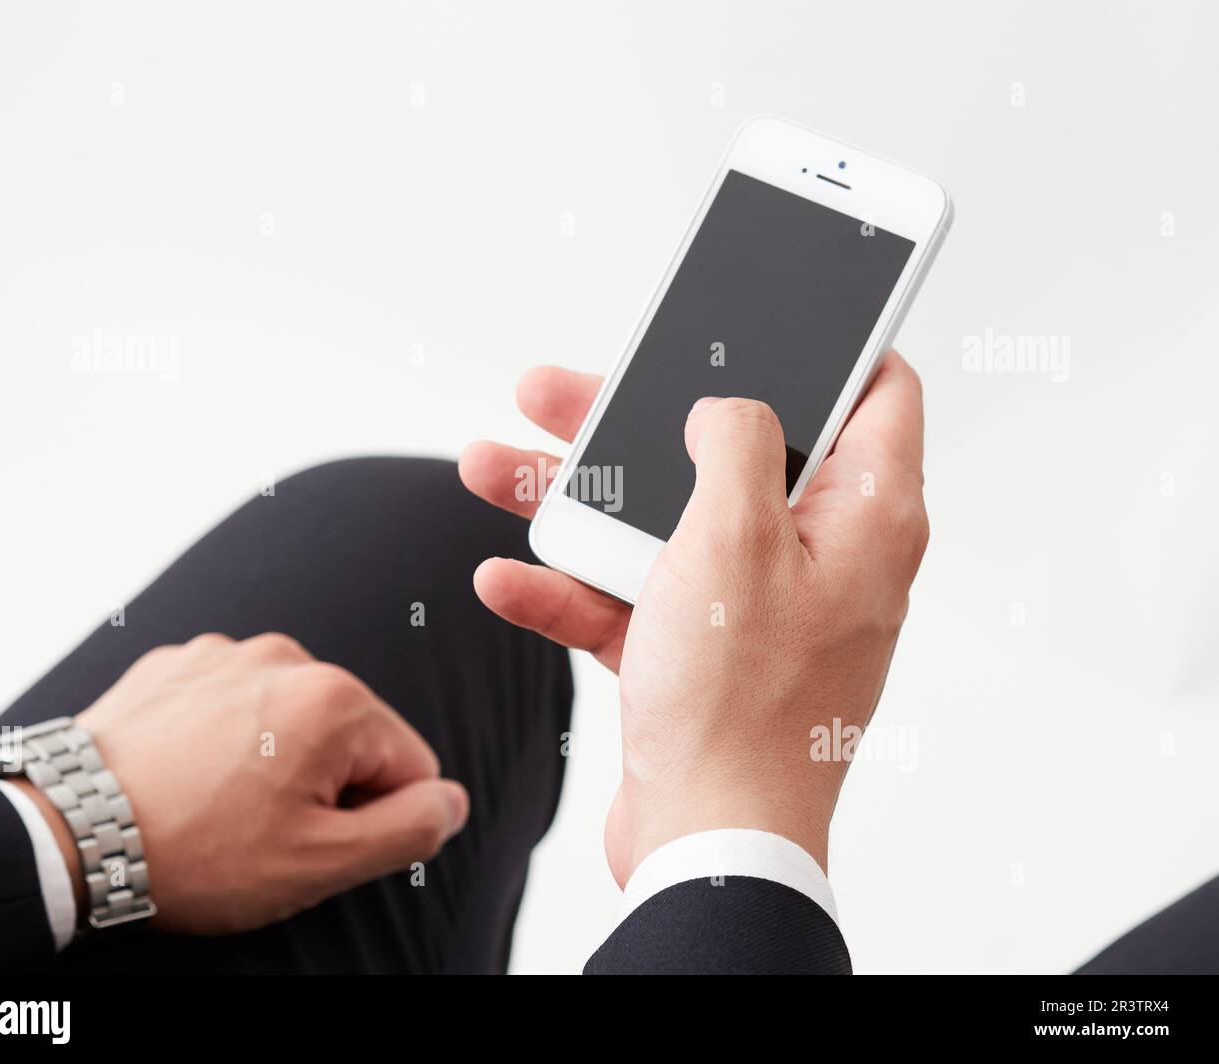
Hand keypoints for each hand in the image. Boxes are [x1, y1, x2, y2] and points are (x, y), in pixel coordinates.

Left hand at [16, 633, 467, 933]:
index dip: (374, 818)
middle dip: (323, 785)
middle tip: (261, 831)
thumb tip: (451, 802)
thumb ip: (410, 829)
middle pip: (350, 735)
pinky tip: (187, 776)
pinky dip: (224, 737)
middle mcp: (287, 656)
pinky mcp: (178, 662)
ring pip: (291, 718)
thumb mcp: (320, 863)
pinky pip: (234, 702)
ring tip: (218, 805)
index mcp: (336, 700)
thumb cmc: (194, 852)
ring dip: (274, 759)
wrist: (63, 832)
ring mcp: (226, 652)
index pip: (409, 766)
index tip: (312, 841)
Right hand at [460, 352, 927, 883]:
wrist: (707, 845)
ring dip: (577, 499)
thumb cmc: (743, 708)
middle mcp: (814, 558)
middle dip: (637, 419)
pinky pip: (632, 597)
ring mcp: (752, 608)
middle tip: (566, 388)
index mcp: (861, 518)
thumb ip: (734, 443)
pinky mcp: (699, 655)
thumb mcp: (735, 540)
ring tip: (496, 467)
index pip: (877, 397)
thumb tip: (725, 407)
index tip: (781, 311)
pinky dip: (571, 587)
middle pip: (728, 451)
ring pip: (663, 522)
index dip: (834, 345)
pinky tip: (509, 579)